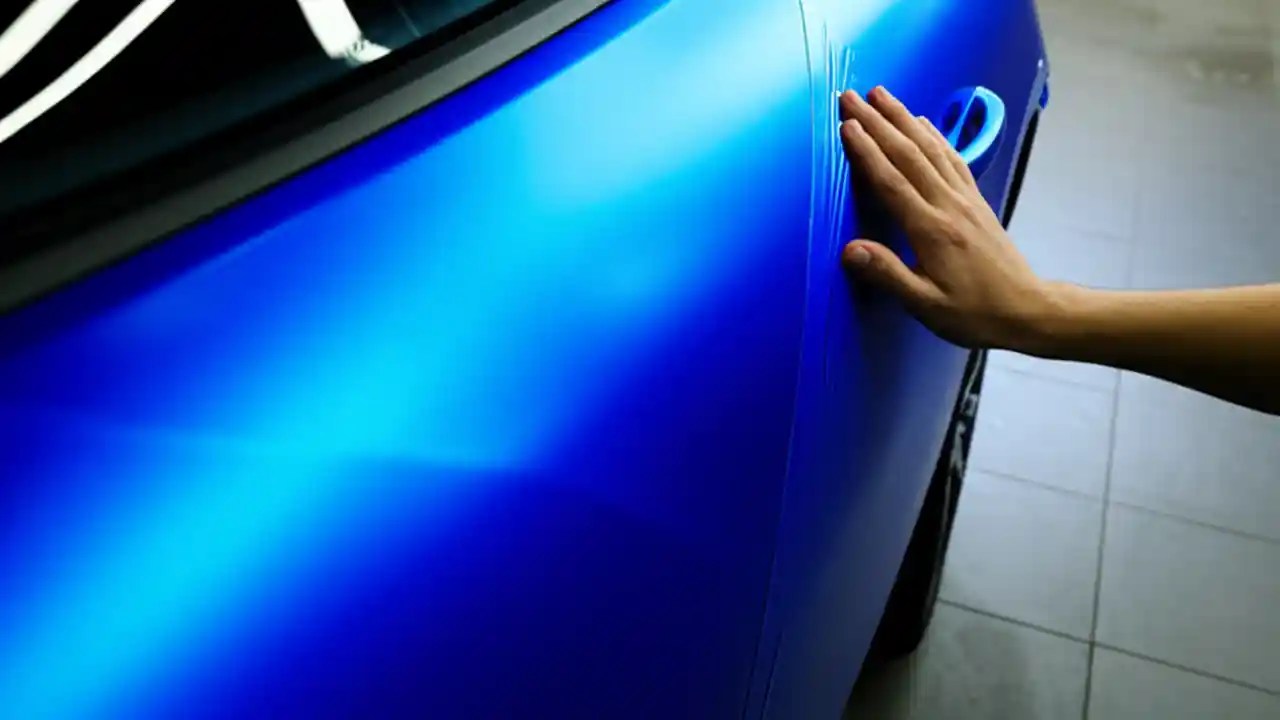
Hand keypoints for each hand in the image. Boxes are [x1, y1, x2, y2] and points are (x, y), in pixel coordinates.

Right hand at [837, 86, 1059, 350]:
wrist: (1027, 310)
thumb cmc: (974, 314)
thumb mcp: (926, 305)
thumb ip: (888, 275)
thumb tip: (850, 249)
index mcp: (931, 230)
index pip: (892, 182)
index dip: (867, 151)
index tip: (847, 124)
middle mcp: (948, 205)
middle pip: (908, 154)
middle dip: (878, 122)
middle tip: (851, 95)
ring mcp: (965, 199)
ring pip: (930, 148)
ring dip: (904, 118)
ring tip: (882, 94)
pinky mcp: (975, 201)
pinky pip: (952, 158)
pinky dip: (934, 135)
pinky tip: (922, 122)